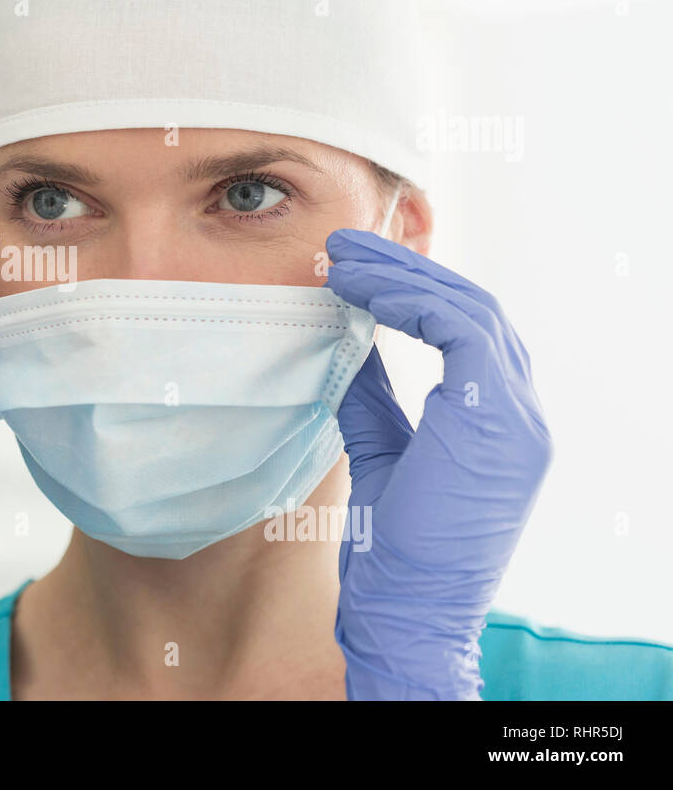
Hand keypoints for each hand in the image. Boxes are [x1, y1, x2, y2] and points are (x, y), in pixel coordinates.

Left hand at [325, 229, 552, 699]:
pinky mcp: (499, 423)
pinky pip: (463, 332)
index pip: (468, 331)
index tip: (353, 272)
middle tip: (342, 248)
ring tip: (342, 260)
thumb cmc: (394, 549)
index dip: (413, 292)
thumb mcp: (380, 450)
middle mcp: (521, 415)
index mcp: (500, 423)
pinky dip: (412, 304)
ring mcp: (519, 419)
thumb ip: (373, 396)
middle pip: (473, 310)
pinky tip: (362, 294)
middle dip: (405, 271)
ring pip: (471, 310)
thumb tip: (348, 340)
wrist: (407, 615)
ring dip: (402, 277)